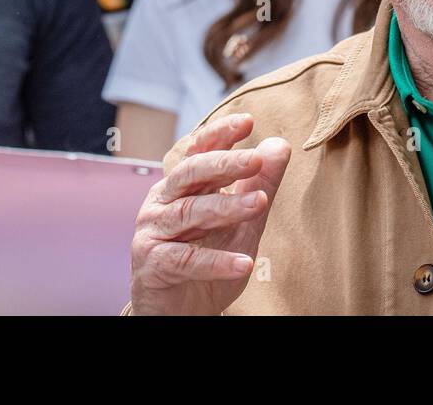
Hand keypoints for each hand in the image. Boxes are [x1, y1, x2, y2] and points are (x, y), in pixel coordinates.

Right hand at [129, 113, 290, 314]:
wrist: (181, 311)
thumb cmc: (209, 258)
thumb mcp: (243, 221)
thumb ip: (259, 185)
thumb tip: (279, 145)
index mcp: (183, 186)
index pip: (198, 151)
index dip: (219, 134)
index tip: (248, 121)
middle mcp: (163, 202)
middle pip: (191, 173)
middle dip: (224, 163)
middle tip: (255, 159)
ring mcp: (153, 232)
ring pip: (189, 212)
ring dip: (226, 207)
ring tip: (258, 205)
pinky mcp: (153, 264)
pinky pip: (186, 259)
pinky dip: (216, 261)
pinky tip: (244, 262)